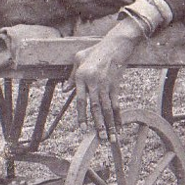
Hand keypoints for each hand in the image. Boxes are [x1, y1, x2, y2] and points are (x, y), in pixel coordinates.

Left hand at [69, 20, 141, 137]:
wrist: (115, 45)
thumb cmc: (95, 51)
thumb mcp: (79, 59)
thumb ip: (71, 76)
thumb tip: (64, 91)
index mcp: (82, 77)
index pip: (80, 100)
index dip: (82, 115)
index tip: (83, 128)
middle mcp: (94, 82)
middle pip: (95, 107)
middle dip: (98, 124)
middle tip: (99, 138)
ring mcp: (106, 84)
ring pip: (107, 108)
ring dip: (109, 124)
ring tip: (110, 138)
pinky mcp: (116, 85)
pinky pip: (117, 103)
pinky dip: (118, 116)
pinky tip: (119, 126)